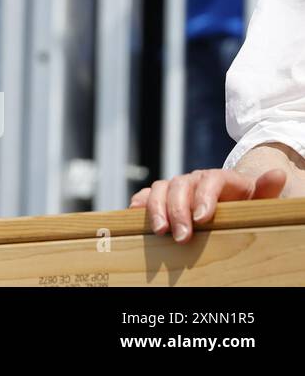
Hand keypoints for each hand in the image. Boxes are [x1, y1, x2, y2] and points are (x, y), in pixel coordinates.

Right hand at [130, 167, 287, 242]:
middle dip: (179, 211)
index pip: (209, 180)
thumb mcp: (260, 199)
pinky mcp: (163, 196)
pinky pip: (146, 195)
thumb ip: (267, 189)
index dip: (204, 197)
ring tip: (160, 231)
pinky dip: (139, 203)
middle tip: (182, 237)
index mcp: (220, 177)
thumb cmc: (247, 204)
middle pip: (181, 185)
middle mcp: (195, 178)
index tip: (202, 219)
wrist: (232, 201)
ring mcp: (177, 186)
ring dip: (157, 209)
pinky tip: (135, 215)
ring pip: (161, 188)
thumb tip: (277, 174)